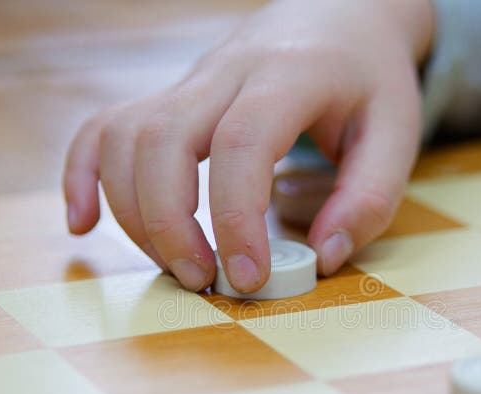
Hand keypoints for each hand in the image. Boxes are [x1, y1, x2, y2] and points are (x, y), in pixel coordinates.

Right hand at [63, 0, 433, 292]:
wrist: (339, 19)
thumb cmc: (368, 81)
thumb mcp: (397, 134)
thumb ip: (368, 199)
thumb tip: (323, 258)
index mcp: (291, 75)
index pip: (242, 143)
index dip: (235, 218)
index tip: (247, 276)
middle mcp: (228, 71)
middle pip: (163, 138)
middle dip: (169, 224)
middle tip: (202, 280)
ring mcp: (190, 81)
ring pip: (126, 136)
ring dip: (133, 212)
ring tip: (176, 264)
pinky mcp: (170, 97)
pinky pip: (104, 127)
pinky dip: (84, 175)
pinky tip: (84, 223)